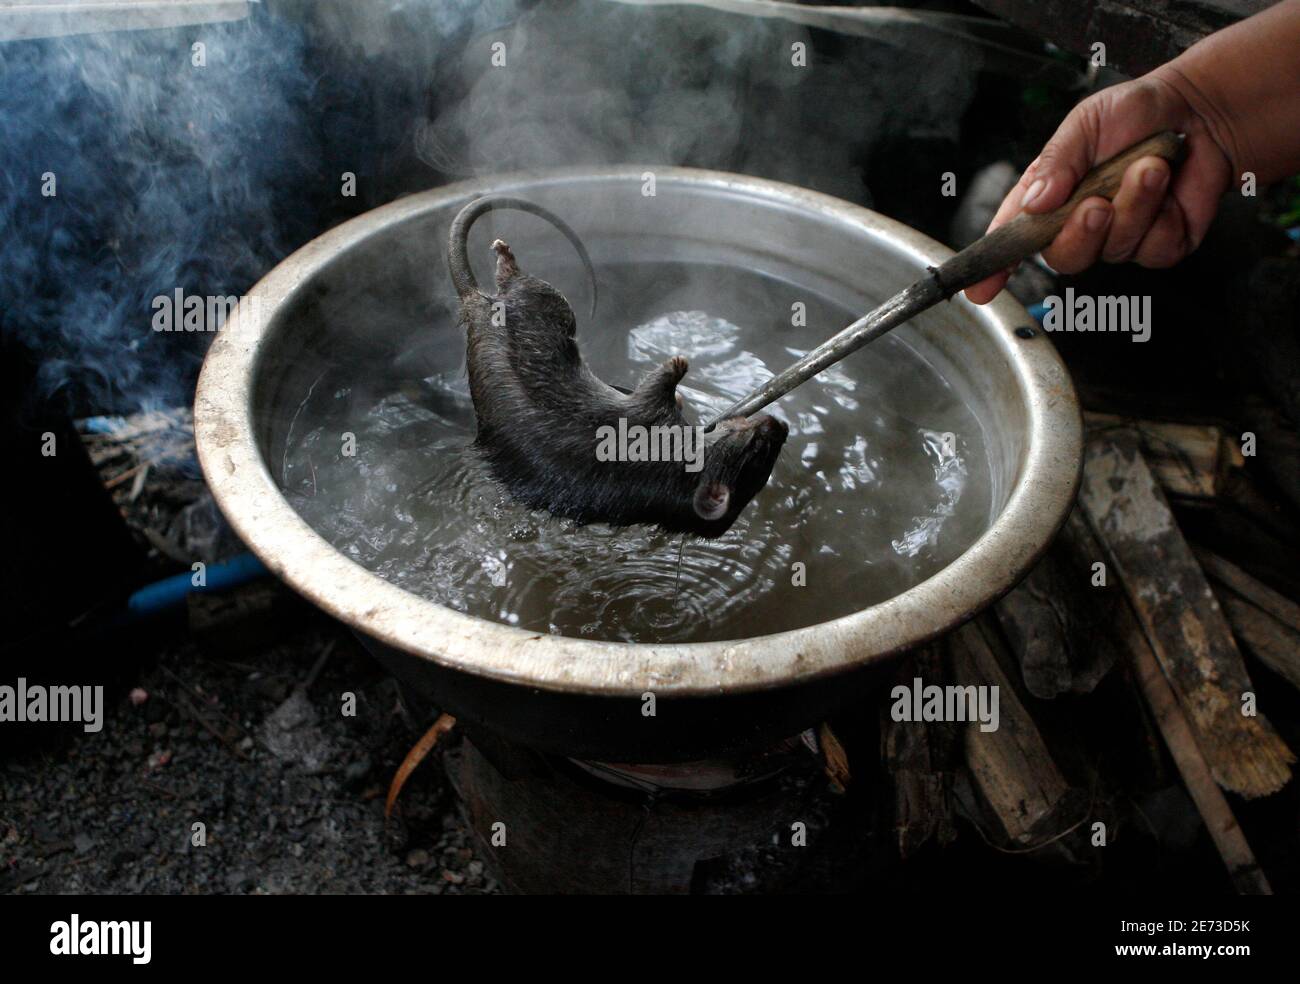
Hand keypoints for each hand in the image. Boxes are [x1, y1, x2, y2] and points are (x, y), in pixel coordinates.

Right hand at [965, 71, 1233, 304]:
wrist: (1201, 111)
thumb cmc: (1139, 112)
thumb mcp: (1086, 122)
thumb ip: (1058, 162)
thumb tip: (1035, 202)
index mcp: (1050, 196)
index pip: (1013, 237)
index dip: (994, 266)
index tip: (978, 289)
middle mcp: (1080, 223)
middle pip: (1063, 256)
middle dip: (1080, 232)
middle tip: (1097, 202)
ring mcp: (1119, 237)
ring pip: (1114, 249)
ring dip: (1135, 206)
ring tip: (1150, 167)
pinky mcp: (1159, 245)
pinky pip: (1154, 250)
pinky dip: (1165, 217)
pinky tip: (1171, 190)